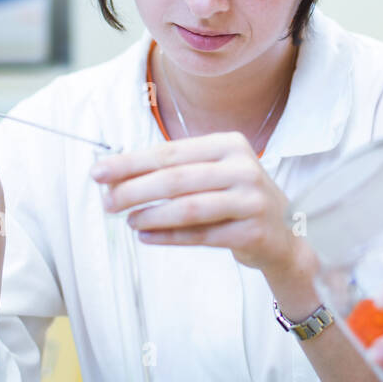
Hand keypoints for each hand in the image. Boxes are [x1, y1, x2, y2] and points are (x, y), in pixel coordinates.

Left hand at [90, 131, 300, 275]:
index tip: (99, 172)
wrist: (283, 235)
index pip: (171, 152)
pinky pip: (202, 235)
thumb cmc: (236, 199)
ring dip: (151, 215)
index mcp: (230, 144)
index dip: (131, 163)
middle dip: (135, 190)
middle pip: (177, 179)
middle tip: (107, 202)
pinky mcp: (253, 231)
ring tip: (128, 220)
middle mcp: (243, 168)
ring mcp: (251, 200)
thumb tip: (116, 178)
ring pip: (189, 207)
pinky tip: (146, 237)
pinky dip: (169, 237)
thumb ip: (173, 172)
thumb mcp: (213, 174)